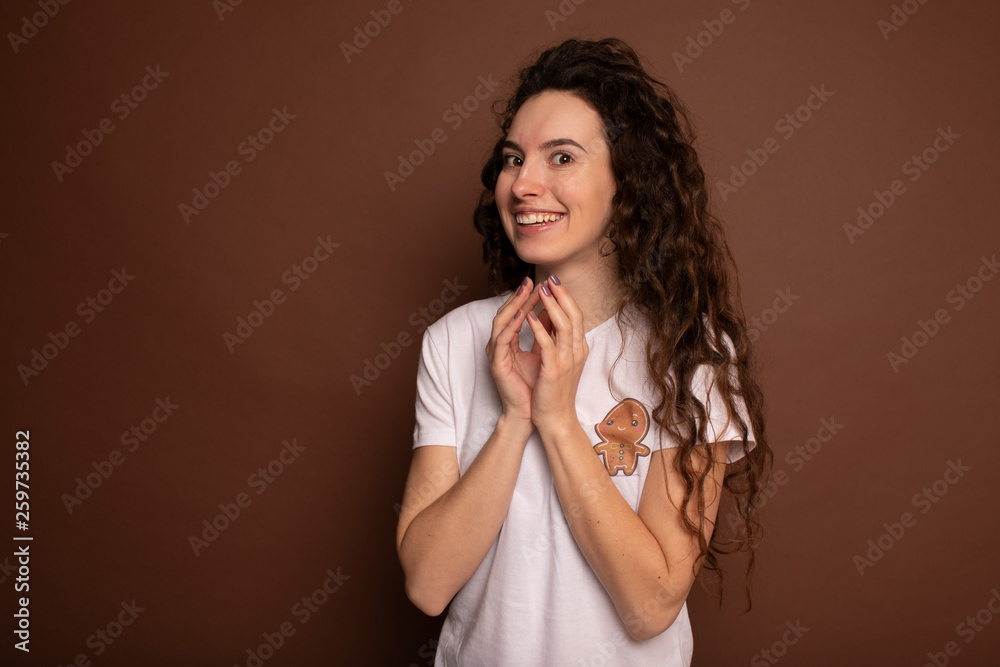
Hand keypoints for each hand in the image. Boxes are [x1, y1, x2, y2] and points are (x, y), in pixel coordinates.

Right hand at [485, 277, 550, 423]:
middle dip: (519, 295)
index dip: (526, 297)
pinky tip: (523, 313)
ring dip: (514, 304)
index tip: (540, 283)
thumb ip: (543, 333)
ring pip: (501, 321)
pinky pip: (502, 338)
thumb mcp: (543, 352)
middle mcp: (499, 345)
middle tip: (531, 280)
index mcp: (509, 342)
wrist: (532, 412)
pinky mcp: (497, 363)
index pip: (516, 313)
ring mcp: (496, 353)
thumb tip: (550, 311)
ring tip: (527, 290)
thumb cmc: (536, 385)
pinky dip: (512, 324)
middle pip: (506, 312)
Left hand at [523, 277, 588, 431]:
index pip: (576, 315)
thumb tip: (548, 315)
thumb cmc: (554, 391)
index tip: (554, 281)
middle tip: (549, 278)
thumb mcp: (558, 360)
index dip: (566, 297)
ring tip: (539, 290)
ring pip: (563, 325)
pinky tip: (529, 316)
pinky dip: (538, 327)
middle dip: (561, 294)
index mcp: (578, 348)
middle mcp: (577, 351)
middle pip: (573, 315)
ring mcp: (567, 360)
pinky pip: (547, 343)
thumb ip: (555, 339)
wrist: (556, 419)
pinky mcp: (554, 370)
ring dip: (551, 305)